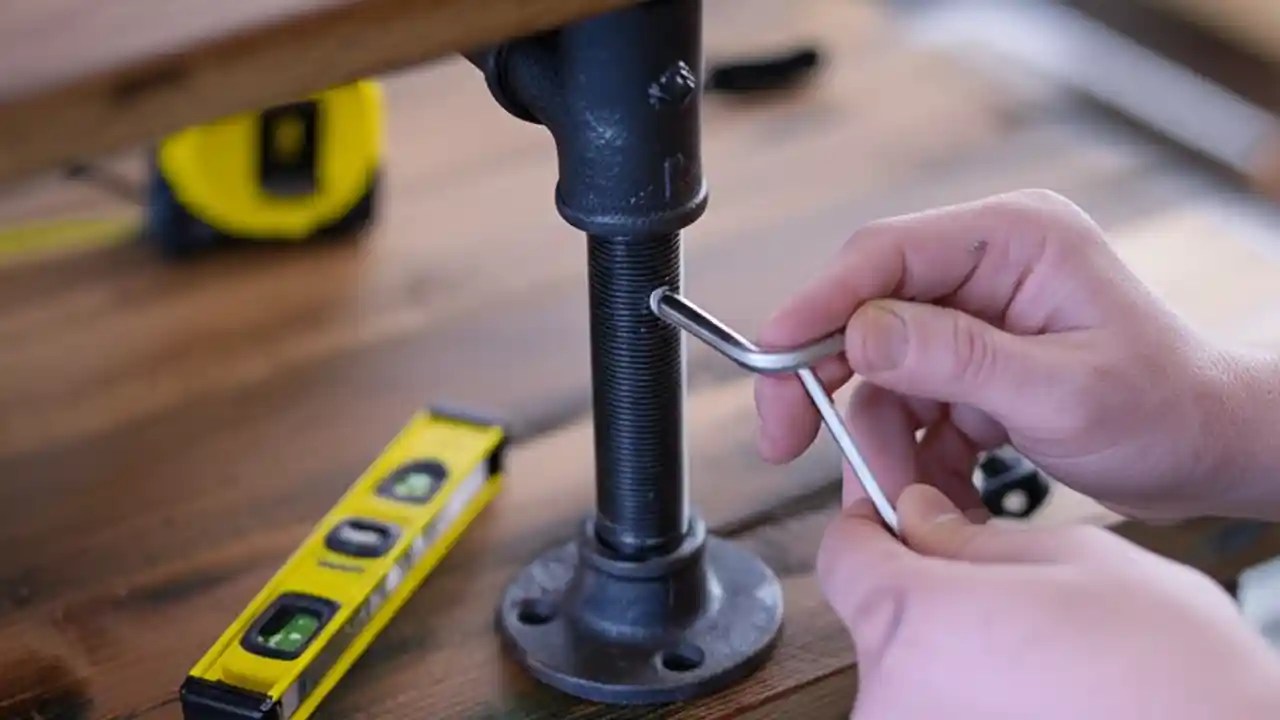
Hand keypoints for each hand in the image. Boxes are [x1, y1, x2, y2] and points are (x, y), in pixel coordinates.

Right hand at [754, 189, 1274, 520]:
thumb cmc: (1166, 409)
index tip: (770, 356)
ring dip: (879, 439)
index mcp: (1013, 240)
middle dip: (828, 383)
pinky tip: (932, 492)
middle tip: (788, 436)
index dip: (816, 305)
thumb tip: (860, 335)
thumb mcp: (1063, 390)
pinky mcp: (973, 365)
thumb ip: (957, 359)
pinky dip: (910, 453)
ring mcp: (977, 319)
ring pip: (882, 373)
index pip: (883, 255)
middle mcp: (986, 269)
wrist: (1209, 453)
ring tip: (902, 495)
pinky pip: (912, 406)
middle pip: (865, 311)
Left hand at [821, 484, 1279, 719]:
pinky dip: (968, 697)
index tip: (905, 516)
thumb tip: (918, 516)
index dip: (875, 520)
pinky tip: (1032, 692)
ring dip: (950, 650)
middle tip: (994, 588)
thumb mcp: (1076, 559)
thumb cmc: (1175, 681)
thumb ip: (971, 534)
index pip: (842, 550)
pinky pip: (931, 712)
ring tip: (1031, 651)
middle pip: (876, 614)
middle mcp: (890, 697)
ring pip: (906, 669)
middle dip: (923, 589)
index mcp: (912, 622)